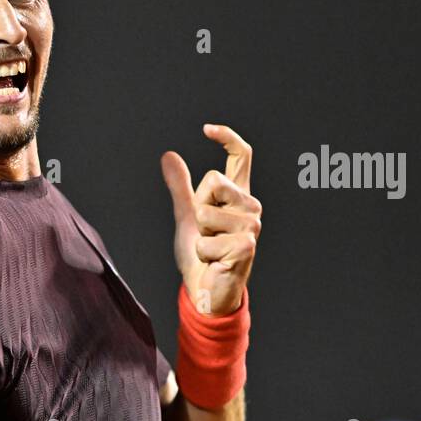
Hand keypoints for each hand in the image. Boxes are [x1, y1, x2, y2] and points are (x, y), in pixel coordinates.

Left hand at [161, 123, 260, 315]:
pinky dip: (202, 253)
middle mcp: (251, 206)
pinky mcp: (246, 246)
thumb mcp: (187, 216)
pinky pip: (206, 240)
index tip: (206, 128)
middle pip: (213, 180)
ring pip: (206, 212)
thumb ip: (180, 187)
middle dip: (197, 207)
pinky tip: (214, 262)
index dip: (227, 137)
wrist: (206, 291)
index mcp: (238, 196)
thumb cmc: (201, 255)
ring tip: (211, 248)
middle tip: (206, 232)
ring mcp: (252, 226)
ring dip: (200, 235)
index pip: (241, 156)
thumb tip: (169, 155)